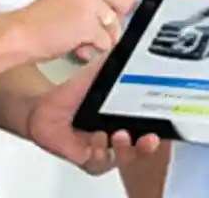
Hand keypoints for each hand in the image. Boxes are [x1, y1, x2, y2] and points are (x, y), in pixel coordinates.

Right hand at [10, 0, 174, 62]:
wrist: (21, 33)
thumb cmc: (45, 19)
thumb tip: (124, 10)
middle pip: (127, 4)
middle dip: (113, 20)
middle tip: (87, 23)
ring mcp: (91, 0)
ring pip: (117, 26)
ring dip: (102, 36)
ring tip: (77, 33)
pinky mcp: (89, 22)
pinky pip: (106, 43)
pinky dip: (93, 48)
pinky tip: (75, 42)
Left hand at [27, 56, 161, 174]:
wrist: (45, 106)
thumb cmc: (73, 95)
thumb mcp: (97, 76)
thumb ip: (113, 64)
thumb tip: (129, 47)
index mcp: (124, 120)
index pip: (147, 129)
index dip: (157, 129)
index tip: (163, 124)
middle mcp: (116, 138)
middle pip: (140, 150)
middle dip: (147, 146)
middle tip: (150, 138)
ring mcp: (103, 150)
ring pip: (121, 159)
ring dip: (125, 150)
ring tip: (121, 135)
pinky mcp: (86, 158)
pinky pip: (98, 163)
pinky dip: (100, 152)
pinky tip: (98, 138)